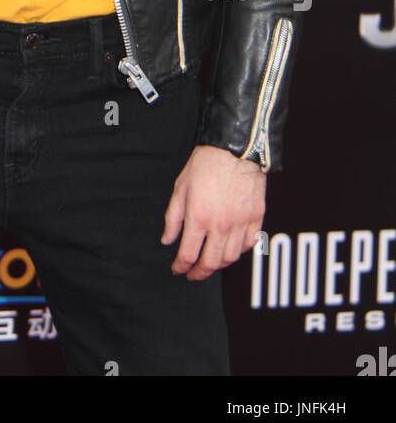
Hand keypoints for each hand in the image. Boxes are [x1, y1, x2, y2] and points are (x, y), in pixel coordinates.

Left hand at [160, 144, 265, 279]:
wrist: (235, 148)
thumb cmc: (206, 163)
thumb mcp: (180, 188)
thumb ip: (173, 217)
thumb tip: (167, 239)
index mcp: (199, 217)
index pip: (188, 254)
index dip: (180, 266)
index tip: (177, 269)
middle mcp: (221, 225)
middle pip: (210, 262)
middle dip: (199, 273)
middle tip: (193, 274)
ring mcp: (241, 223)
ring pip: (231, 258)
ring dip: (218, 265)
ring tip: (210, 263)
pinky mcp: (256, 218)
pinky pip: (249, 245)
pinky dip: (239, 252)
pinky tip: (231, 248)